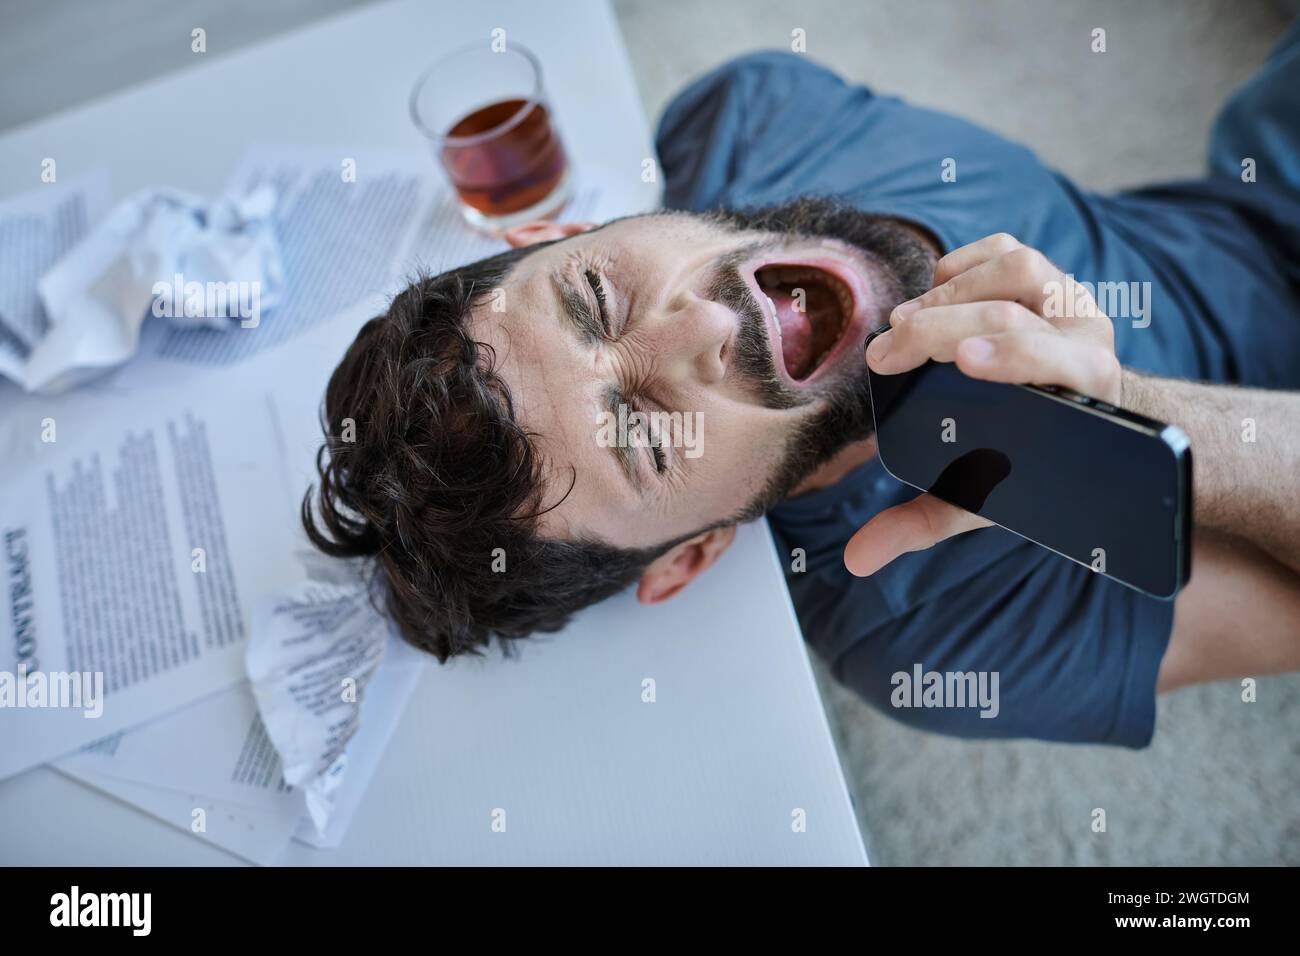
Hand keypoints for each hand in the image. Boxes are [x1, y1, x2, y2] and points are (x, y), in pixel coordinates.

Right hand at [844, 233, 1121, 576]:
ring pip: (1014, 269)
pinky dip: (964, 263)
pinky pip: (1008, 250)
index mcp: (1085, 393)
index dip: (1011, 355)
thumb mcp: (982, 499)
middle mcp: (1088, 339)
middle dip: (936, 329)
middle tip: (885, 354)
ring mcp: (1072, 301)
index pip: (1056, 361)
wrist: (1089, 422)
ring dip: (949, 292)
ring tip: (906, 323)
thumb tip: (855, 558)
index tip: (960, 362)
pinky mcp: (1052, 276)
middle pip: (1010, 312)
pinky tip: (934, 289)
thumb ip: (920, 524)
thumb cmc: (1029, 463)